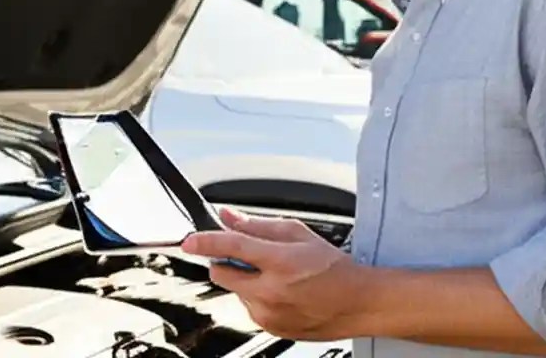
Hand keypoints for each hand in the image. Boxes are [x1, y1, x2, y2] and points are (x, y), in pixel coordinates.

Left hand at [181, 208, 370, 340]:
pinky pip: (249, 307)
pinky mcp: (269, 328)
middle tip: (248, 255)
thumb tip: (229, 217)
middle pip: (222, 273)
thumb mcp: (298, 234)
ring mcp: (268, 313)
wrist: (356, 303)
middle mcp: (270, 291)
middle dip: (226, 261)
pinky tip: (282, 292)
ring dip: (246, 280)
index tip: (189, 240)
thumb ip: (258, 225)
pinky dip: (257, 297)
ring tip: (278, 276)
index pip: (232, 247)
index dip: (206, 241)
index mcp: (280, 262)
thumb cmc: (333, 267)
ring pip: (236, 291)